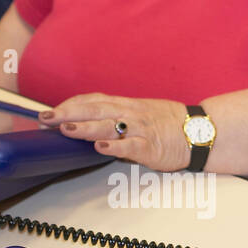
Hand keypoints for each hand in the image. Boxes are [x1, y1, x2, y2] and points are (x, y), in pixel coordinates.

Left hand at [39, 94, 190, 170]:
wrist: (201, 132)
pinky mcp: (151, 147)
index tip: (51, 110)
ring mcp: (141, 129)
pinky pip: (131, 145)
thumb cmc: (170, 125)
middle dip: (68, 113)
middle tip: (46, 118)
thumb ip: (117, 117)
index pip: (93, 100)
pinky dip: (115, 145)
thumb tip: (90, 122)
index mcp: (127, 105)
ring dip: (85, 127)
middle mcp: (131, 113)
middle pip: (95, 109)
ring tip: (65, 129)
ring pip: (109, 125)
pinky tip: (100, 147)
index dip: (71, 104)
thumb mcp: (141, 113)